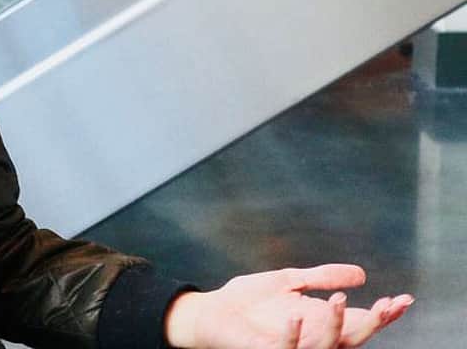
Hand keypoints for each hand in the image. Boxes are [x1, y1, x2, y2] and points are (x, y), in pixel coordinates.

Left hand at [164, 265, 412, 348]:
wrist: (211, 312)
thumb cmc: (248, 301)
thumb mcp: (289, 281)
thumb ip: (322, 277)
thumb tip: (362, 274)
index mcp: (320, 322)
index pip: (359, 321)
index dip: (383, 314)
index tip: (405, 299)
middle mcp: (312, 338)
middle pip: (352, 338)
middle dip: (372, 324)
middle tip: (386, 305)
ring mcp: (292, 347)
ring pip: (325, 346)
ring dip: (334, 324)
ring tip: (336, 298)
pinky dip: (292, 335)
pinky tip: (295, 315)